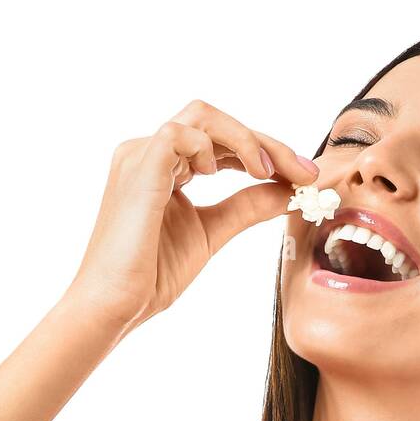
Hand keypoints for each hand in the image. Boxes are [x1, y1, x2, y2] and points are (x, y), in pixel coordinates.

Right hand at [68, 100, 318, 331]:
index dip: (266, 153)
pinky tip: (222, 176)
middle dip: (266, 142)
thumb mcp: (212, 232)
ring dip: (245, 138)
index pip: (222, 144)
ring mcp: (140, 155)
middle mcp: (149, 153)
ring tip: (267, 172)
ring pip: (201, 116)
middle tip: (304, 171)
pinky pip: (178, 133)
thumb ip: (248, 208)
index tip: (305, 176)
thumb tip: (290, 192)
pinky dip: (212, 147)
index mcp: (164, 168)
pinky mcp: (137, 165)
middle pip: (216, 122)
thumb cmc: (151, 275)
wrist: (114, 304)